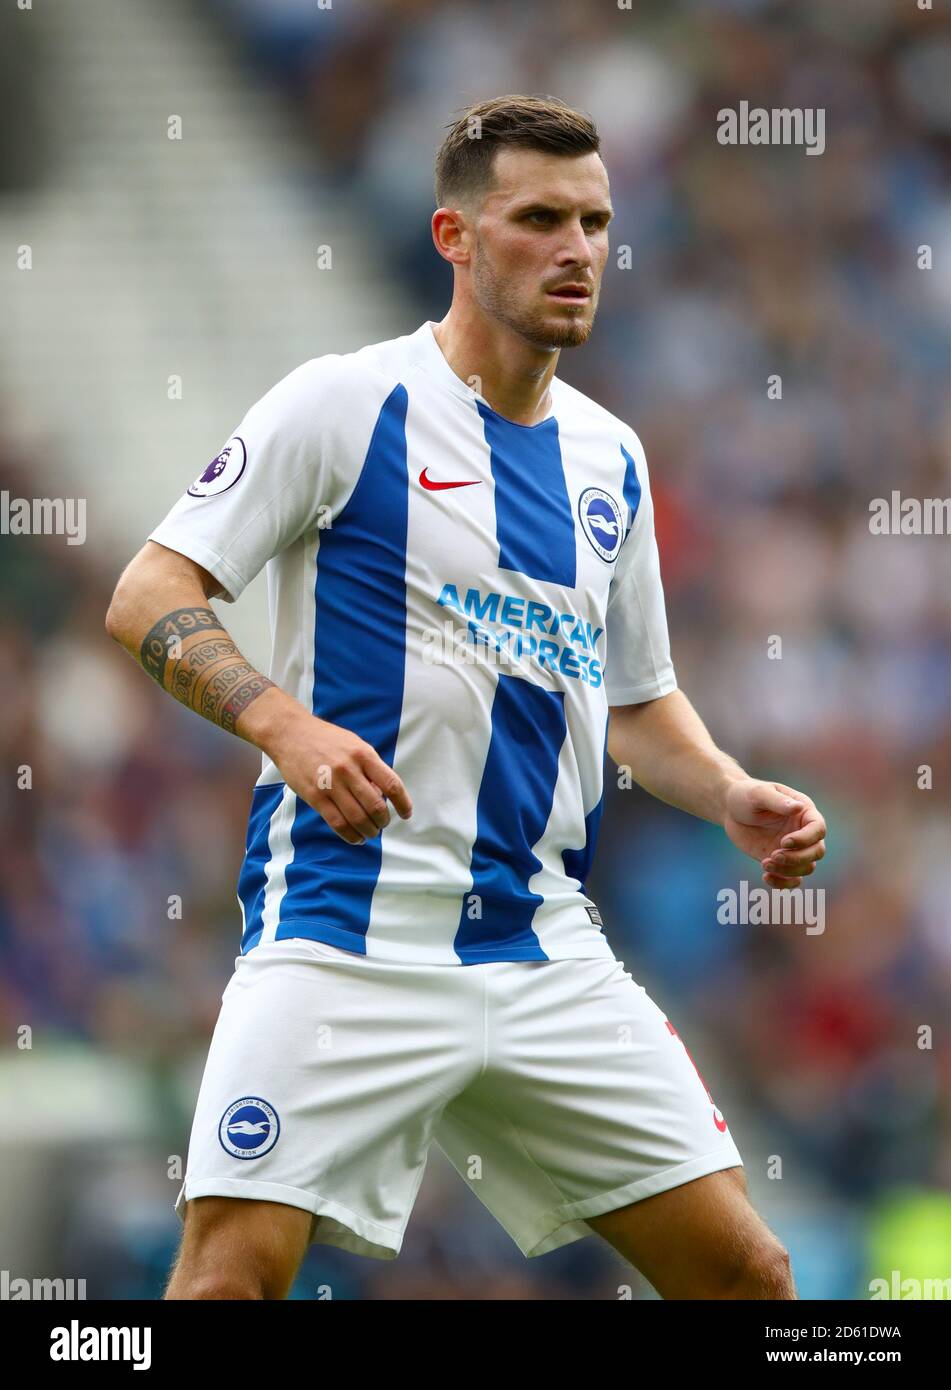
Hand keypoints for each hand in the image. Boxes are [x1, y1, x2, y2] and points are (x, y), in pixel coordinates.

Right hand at [270, 710, 412, 844]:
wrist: (290, 734)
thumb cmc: (326, 740)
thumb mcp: (355, 744)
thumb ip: (370, 768)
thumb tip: (382, 796)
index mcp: (363, 754)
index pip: (392, 784)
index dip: (403, 803)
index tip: (406, 814)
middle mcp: (349, 769)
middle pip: (375, 805)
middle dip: (383, 821)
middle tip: (383, 824)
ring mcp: (330, 784)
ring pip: (357, 818)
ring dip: (369, 831)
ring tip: (371, 833)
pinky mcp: (315, 796)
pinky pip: (337, 823)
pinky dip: (350, 835)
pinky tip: (356, 838)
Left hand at [723, 778, 825, 886]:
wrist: (731, 809)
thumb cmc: (746, 795)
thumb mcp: (759, 794)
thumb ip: (778, 801)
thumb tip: (798, 807)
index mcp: (804, 812)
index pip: (818, 829)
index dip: (805, 839)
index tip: (783, 842)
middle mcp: (803, 832)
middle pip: (817, 852)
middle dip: (797, 858)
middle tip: (773, 855)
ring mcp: (794, 848)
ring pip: (806, 867)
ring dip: (788, 871)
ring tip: (765, 863)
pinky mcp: (781, 861)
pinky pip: (792, 879)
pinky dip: (783, 883)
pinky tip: (766, 877)